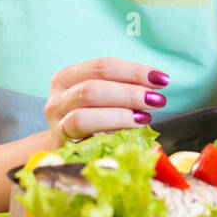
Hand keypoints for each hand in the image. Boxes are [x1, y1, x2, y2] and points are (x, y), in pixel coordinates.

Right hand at [43, 58, 169, 144]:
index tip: (161, 78)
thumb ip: (124, 89)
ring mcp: (55, 125)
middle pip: (92, 89)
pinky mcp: (59, 148)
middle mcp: (56, 98)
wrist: (71, 149)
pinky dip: (108, 136)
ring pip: (83, 117)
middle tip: (157, 100)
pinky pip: (83, 142)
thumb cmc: (94, 118)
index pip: (102, 67)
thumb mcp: (105, 98)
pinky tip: (131, 133)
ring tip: (145, 117)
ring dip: (119, 116)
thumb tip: (157, 85)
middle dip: (129, 94)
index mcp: (67, 77)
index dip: (134, 71)